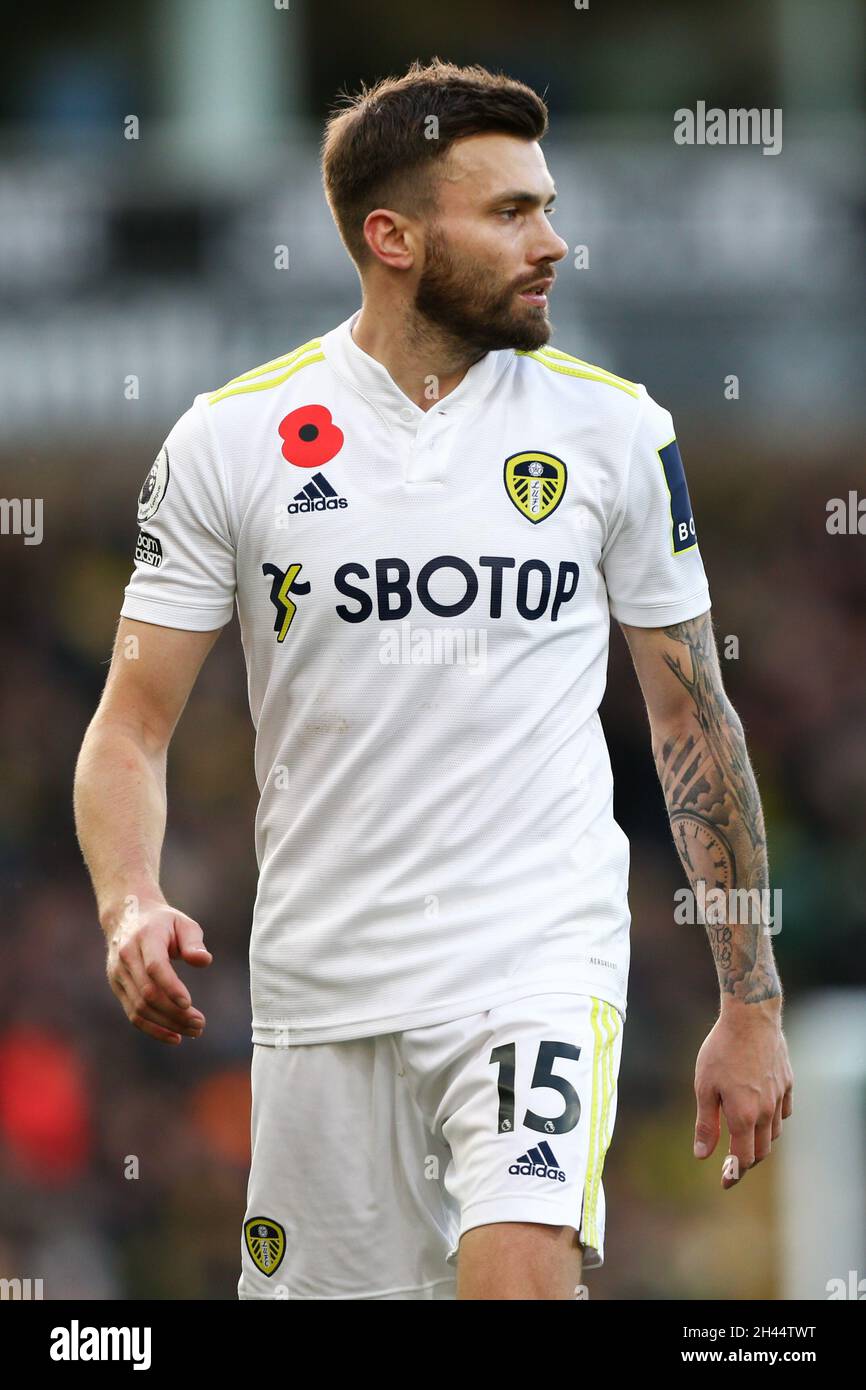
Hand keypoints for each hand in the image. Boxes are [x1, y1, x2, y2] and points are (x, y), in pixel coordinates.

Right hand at [105, 896, 212, 1043]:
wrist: (128, 917)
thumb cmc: (164, 923)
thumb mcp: (183, 923)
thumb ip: (194, 942)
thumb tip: (204, 961)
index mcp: (145, 937)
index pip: (154, 966)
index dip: (171, 987)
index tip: (189, 1004)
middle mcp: (126, 957)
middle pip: (148, 992)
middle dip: (174, 1013)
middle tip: (200, 1023)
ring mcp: (118, 974)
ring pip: (139, 1008)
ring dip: (167, 1024)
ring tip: (194, 1030)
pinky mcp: (118, 987)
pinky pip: (133, 1014)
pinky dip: (153, 1029)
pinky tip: (175, 1036)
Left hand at [693, 1001, 792, 1186]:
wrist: (751, 1018)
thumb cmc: (721, 1050)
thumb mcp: (704, 1086)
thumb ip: (706, 1124)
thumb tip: (702, 1156)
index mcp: (744, 1116)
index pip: (743, 1158)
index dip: (734, 1174)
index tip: (725, 1182)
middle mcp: (766, 1111)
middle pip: (761, 1150)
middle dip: (747, 1161)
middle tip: (732, 1165)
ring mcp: (779, 1097)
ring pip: (774, 1132)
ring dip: (761, 1141)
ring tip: (745, 1139)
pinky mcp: (787, 1082)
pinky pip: (784, 1111)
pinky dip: (774, 1120)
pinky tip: (763, 1114)